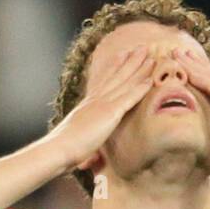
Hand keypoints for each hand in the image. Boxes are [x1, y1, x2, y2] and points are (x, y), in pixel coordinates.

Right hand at [44, 46, 156, 171]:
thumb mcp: (78, 143)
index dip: (114, 68)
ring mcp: (103, 105)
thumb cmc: (64, 150)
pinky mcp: (110, 113)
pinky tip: (150, 79)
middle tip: (142, 47)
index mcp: (88, 105)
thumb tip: (86, 161)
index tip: (122, 55)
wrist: (59, 149)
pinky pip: (128, 97)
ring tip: (150, 54)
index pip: (104, 82)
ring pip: (124, 82)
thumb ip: (86, 147)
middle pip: (116, 76)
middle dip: (130, 61)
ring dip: (138, 67)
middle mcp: (95, 100)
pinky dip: (140, 87)